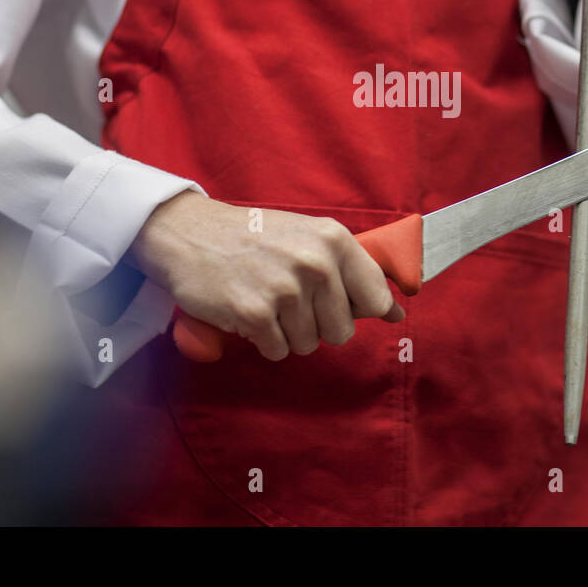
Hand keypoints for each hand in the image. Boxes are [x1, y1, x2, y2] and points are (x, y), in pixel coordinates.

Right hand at [127, 191, 404, 360]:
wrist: (189, 234)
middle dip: (317, 324)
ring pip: (309, 344)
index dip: (357, 310)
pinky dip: (263, 341)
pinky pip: (279, 351)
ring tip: (265, 300)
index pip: (376, 299)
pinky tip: (248, 312)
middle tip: (288, 298)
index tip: (335, 302)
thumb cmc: (255, 238)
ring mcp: (286, 289)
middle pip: (342, 332)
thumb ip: (354, 274)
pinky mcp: (256, 314)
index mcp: (335, 240)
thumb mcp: (310, 239)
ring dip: (287, 332)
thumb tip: (398, 314)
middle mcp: (316, 263)